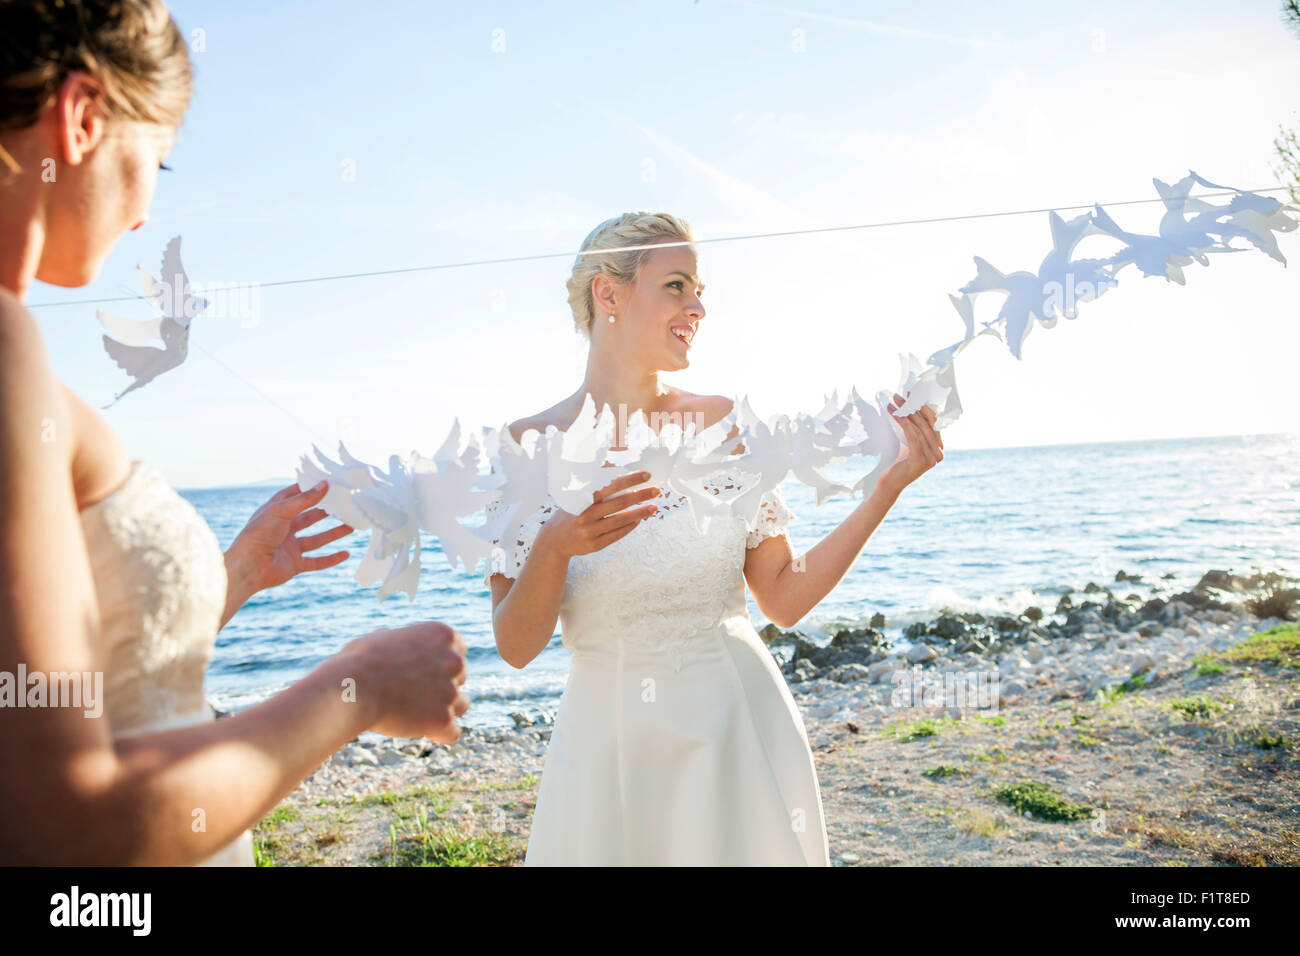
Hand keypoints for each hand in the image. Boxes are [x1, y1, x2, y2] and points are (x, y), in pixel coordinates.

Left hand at [226, 481, 353, 598]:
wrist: (248, 567)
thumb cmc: (257, 534)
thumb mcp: (281, 510)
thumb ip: (305, 499)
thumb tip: (325, 485)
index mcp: (275, 512)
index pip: (294, 497)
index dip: (309, 490)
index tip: (328, 482)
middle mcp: (283, 529)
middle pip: (309, 518)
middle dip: (326, 512)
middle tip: (344, 504)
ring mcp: (290, 547)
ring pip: (317, 539)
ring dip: (334, 533)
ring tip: (351, 526)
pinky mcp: (295, 564)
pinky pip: (317, 561)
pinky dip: (331, 559)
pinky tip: (346, 554)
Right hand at [342, 621, 469, 742]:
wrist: (350, 688)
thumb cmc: (358, 662)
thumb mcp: (382, 638)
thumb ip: (400, 640)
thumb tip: (393, 638)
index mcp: (443, 635)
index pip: (458, 651)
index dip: (440, 665)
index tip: (421, 674)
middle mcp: (454, 661)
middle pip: (460, 678)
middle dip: (441, 687)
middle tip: (412, 695)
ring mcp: (450, 691)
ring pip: (461, 705)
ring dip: (444, 710)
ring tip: (417, 714)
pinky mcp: (443, 719)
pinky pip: (453, 733)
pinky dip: (439, 734)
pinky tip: (424, 732)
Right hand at [535, 470, 660, 560]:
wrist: (553, 541)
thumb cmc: (569, 513)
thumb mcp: (575, 496)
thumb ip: (593, 484)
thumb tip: (612, 466)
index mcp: (582, 499)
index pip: (609, 486)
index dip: (629, 480)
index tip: (645, 474)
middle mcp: (585, 516)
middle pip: (618, 504)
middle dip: (640, 496)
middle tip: (656, 490)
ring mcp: (590, 532)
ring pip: (619, 521)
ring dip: (639, 513)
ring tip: (654, 507)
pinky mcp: (594, 545)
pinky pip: (616, 535)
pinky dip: (629, 527)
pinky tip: (640, 519)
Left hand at [879, 392, 943, 494]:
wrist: (889, 484)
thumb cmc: (897, 463)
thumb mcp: (909, 443)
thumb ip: (915, 431)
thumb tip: (911, 407)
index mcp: (938, 448)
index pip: (933, 423)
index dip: (922, 407)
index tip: (911, 394)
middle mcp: (938, 454)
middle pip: (927, 424)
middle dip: (913, 407)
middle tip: (900, 395)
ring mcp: (931, 459)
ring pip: (919, 429)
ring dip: (905, 413)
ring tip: (894, 403)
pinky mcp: (920, 461)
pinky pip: (913, 436)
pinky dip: (903, 422)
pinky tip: (894, 414)